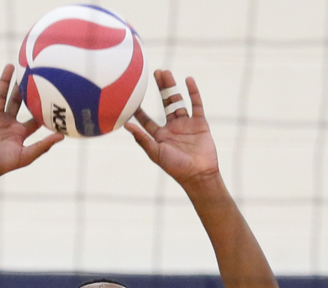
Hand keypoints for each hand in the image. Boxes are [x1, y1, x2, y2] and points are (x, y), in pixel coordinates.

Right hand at [0, 65, 61, 180]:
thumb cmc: (2, 165)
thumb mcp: (25, 156)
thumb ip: (43, 145)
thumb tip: (62, 135)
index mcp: (20, 131)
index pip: (33, 116)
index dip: (41, 105)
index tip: (50, 90)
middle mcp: (7, 122)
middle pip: (16, 101)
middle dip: (21, 87)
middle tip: (29, 70)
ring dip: (4, 81)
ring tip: (10, 66)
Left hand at [127, 71, 218, 187]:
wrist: (199, 174)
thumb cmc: (175, 168)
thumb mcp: (156, 153)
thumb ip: (142, 139)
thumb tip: (126, 125)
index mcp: (160, 136)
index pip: (147, 120)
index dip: (139, 110)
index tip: (131, 97)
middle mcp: (173, 127)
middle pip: (165, 103)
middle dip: (160, 88)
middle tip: (154, 72)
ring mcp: (187, 124)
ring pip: (178, 101)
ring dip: (172, 87)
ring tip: (165, 72)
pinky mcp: (200, 123)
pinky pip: (196, 104)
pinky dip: (193, 92)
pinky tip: (188, 79)